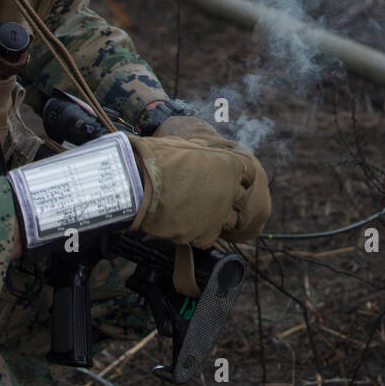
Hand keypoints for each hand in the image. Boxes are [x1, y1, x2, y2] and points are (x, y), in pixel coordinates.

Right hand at [127, 117, 270, 246]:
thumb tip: (204, 157)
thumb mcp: (186, 147)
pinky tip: (179, 224)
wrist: (136, 184)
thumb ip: (204, 156)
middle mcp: (230, 191)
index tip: (227, 181)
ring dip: (213, 219)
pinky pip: (206, 238)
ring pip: (226, 221)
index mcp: (230, 166)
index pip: (248, 175)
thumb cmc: (156, 159)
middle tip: (206, 198)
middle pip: (240, 200)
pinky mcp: (204, 234)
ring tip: (191, 213)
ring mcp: (218, 214)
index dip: (237, 178)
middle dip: (227, 199)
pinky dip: (196, 234)